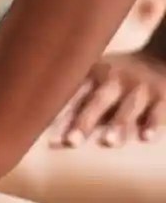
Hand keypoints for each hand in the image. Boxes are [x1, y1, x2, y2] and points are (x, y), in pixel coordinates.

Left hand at [48, 50, 165, 146]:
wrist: (158, 59)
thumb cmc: (113, 82)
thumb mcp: (93, 87)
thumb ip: (73, 112)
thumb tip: (50, 143)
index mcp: (91, 75)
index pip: (73, 96)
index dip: (60, 115)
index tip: (48, 137)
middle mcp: (114, 79)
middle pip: (98, 100)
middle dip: (85, 121)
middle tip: (71, 142)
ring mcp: (139, 87)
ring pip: (129, 107)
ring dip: (118, 124)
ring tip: (108, 142)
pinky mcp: (162, 96)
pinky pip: (158, 111)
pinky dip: (152, 124)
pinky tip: (145, 138)